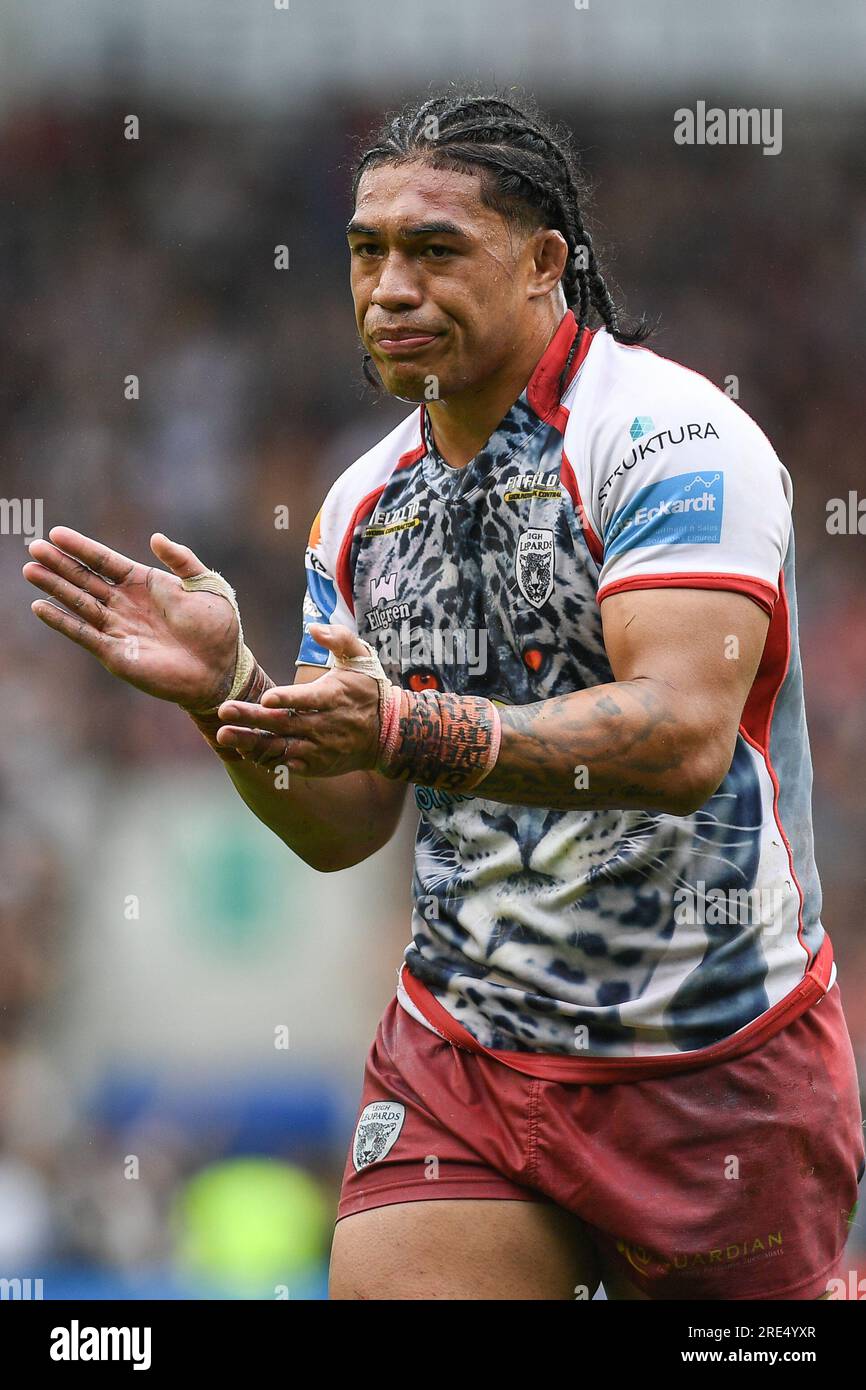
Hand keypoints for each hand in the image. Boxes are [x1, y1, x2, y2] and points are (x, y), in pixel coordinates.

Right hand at [24, 528, 239, 709]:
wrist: (221, 669)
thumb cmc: (217, 628)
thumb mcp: (206, 585)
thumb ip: (182, 560)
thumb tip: (156, 537)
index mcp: (144, 584)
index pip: (105, 561)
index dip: (82, 548)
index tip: (56, 532)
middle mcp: (126, 604)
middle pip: (85, 579)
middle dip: (60, 564)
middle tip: (33, 546)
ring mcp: (118, 628)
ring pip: (79, 603)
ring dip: (54, 587)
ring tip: (30, 570)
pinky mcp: (116, 653)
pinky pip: (83, 634)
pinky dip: (62, 622)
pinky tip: (41, 607)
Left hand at [216, 624, 381, 775]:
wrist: (387, 733)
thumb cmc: (367, 689)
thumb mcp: (360, 657)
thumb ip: (339, 638)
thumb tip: (314, 627)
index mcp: (333, 696)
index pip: (307, 699)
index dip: (287, 700)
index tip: (266, 698)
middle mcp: (324, 724)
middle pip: (284, 724)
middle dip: (252, 719)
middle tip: (223, 711)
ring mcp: (320, 748)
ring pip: (281, 747)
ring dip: (251, 743)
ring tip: (223, 735)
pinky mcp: (316, 764)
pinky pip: (287, 764)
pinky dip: (266, 759)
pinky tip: (243, 750)